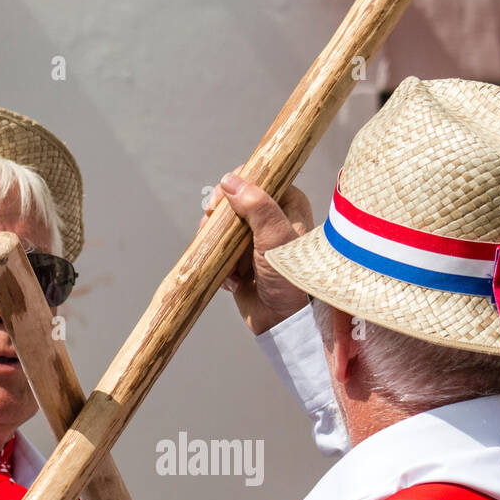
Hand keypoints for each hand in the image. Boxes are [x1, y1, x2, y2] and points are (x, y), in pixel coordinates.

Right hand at [200, 170, 313, 333]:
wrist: (282, 322)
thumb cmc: (289, 279)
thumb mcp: (276, 239)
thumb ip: (257, 207)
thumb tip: (230, 180)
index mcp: (289, 204)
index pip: (258, 178)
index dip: (235, 185)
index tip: (219, 201)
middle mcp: (273, 218)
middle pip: (234, 201)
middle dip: (219, 217)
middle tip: (210, 226)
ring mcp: (255, 239)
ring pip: (223, 226)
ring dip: (217, 243)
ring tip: (226, 262)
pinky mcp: (241, 259)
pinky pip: (220, 251)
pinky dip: (219, 263)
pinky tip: (230, 278)